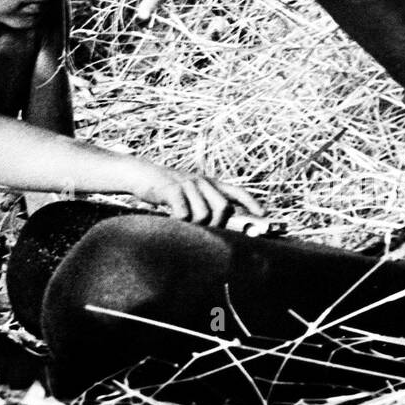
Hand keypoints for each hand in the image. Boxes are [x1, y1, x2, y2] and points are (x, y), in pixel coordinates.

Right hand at [142, 169, 264, 227]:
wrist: (141, 173)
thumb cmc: (168, 189)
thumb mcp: (190, 192)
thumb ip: (206, 204)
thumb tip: (222, 227)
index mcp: (209, 183)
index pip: (237, 191)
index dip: (252, 203)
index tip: (263, 214)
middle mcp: (202, 181)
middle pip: (223, 208)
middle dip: (217, 225)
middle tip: (204, 231)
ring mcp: (187, 184)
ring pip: (203, 214)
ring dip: (194, 225)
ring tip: (182, 223)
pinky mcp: (172, 189)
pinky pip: (184, 213)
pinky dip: (180, 221)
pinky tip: (173, 220)